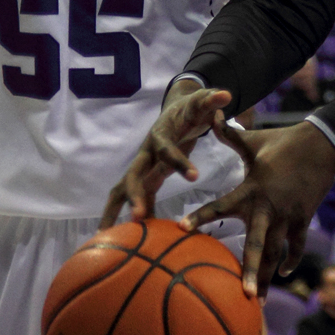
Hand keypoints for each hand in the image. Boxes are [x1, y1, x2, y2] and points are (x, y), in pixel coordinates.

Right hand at [101, 80, 230, 225]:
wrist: (176, 111)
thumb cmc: (191, 108)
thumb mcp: (202, 102)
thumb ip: (212, 100)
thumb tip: (225, 95)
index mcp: (161, 135)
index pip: (166, 150)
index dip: (178, 162)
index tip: (194, 176)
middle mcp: (147, 153)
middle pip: (133, 175)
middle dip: (133, 195)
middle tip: (137, 217)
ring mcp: (144, 166)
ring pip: (123, 190)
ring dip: (116, 212)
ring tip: (108, 240)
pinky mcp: (149, 176)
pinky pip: (138, 198)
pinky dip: (135, 216)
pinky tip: (133, 239)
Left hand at [179, 118, 334, 296]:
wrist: (323, 144)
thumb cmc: (282, 140)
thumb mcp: (254, 139)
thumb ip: (228, 134)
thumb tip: (209, 114)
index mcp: (251, 188)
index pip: (221, 206)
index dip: (201, 217)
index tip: (180, 229)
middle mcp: (268, 207)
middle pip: (256, 245)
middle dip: (248, 271)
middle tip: (241, 296)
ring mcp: (288, 216)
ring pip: (276, 252)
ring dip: (266, 276)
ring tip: (256, 301)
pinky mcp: (303, 218)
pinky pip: (296, 246)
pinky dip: (290, 260)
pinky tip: (281, 274)